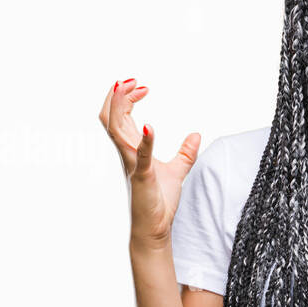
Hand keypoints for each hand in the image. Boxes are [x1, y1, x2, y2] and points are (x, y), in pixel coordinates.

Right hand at [98, 78, 201, 244]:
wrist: (156, 226)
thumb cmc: (160, 201)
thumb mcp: (178, 171)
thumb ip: (186, 153)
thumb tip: (196, 135)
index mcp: (132, 149)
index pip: (121, 116)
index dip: (126, 98)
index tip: (142, 86)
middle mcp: (127, 153)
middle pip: (111, 117)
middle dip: (118, 95)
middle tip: (131, 80)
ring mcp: (132, 164)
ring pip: (116, 129)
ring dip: (122, 107)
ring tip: (129, 88)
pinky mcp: (142, 176)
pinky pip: (140, 155)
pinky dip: (145, 140)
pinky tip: (151, 127)